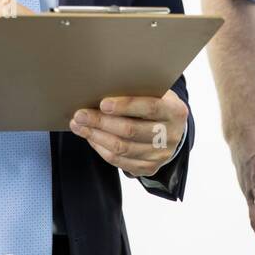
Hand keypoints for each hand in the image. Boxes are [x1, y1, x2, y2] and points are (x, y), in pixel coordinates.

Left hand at [68, 90, 187, 177]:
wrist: (173, 130)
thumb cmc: (157, 104)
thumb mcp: (156, 93)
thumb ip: (138, 90)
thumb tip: (104, 86)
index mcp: (175, 111)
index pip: (149, 108)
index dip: (125, 106)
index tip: (102, 103)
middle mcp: (171, 135)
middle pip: (131, 131)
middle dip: (101, 122)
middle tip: (80, 114)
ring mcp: (161, 155)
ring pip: (122, 148)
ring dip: (96, 136)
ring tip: (78, 125)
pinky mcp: (150, 168)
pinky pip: (120, 162)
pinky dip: (101, 149)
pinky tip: (90, 138)